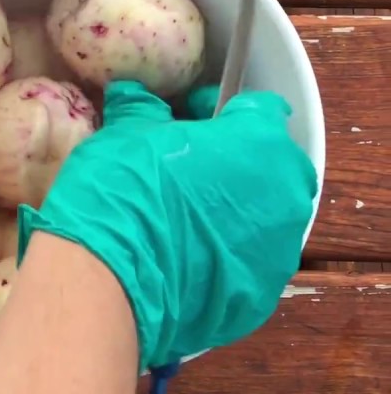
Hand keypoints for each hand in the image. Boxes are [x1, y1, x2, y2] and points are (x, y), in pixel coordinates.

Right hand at [17, 80, 318, 370]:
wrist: (107, 280)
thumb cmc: (123, 191)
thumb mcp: (123, 133)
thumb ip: (140, 109)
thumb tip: (134, 94)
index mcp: (261, 144)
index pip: (257, 109)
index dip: (219, 109)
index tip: (186, 116)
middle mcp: (286, 198)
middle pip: (270, 167)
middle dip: (233, 162)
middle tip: (184, 166)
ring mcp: (276, 255)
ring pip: (260, 220)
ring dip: (230, 212)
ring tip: (180, 218)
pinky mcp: (256, 299)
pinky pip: (243, 266)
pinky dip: (220, 258)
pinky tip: (180, 259)